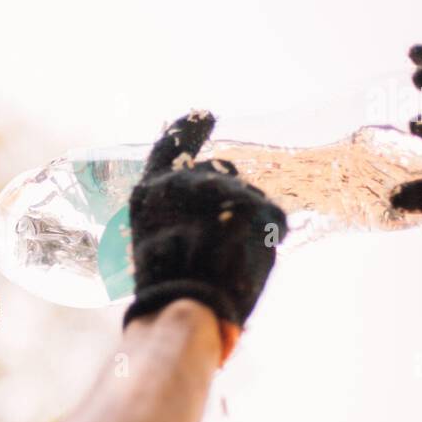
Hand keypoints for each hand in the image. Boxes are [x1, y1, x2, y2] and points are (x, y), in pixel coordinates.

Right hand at [124, 110, 287, 346]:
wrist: (186, 306)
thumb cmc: (164, 283)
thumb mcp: (151, 239)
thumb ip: (173, 208)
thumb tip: (207, 194)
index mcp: (154, 187)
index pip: (172, 143)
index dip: (189, 128)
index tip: (206, 115)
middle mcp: (189, 181)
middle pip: (219, 172)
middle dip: (225, 193)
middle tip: (219, 230)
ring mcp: (227, 193)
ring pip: (248, 194)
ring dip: (246, 217)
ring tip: (231, 254)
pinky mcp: (261, 210)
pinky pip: (271, 215)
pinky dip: (266, 234)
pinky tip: (250, 256)